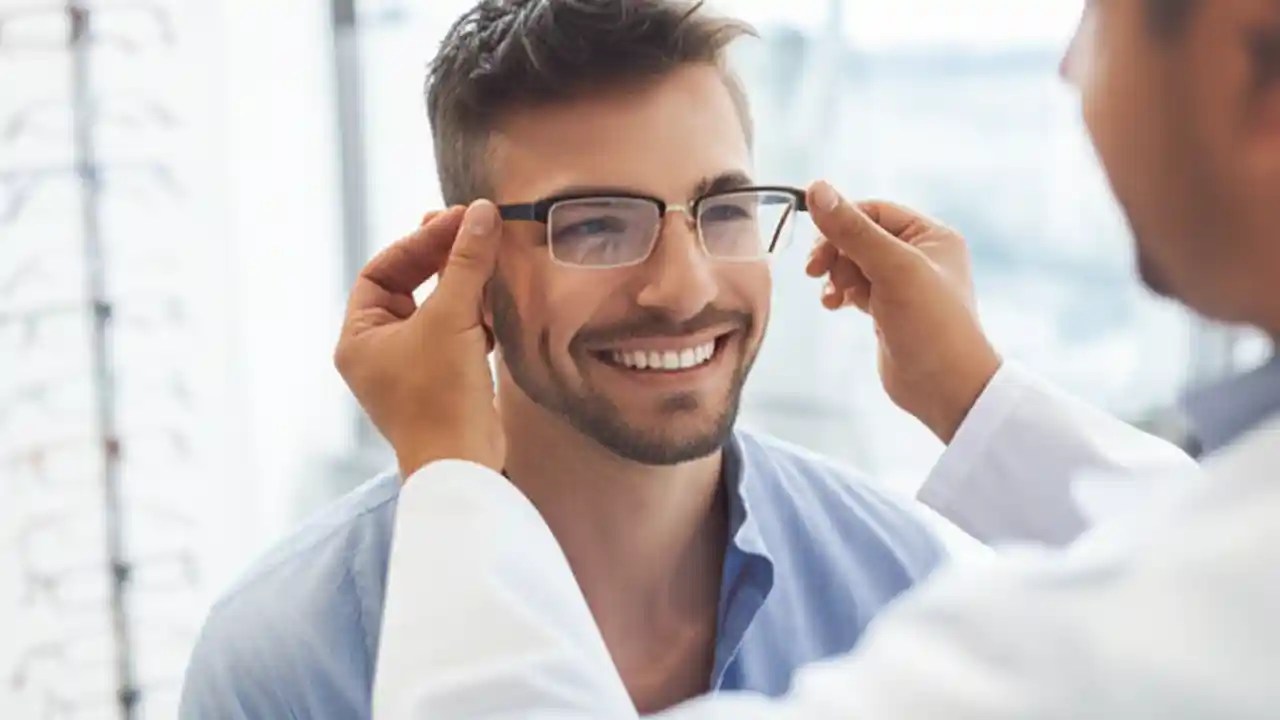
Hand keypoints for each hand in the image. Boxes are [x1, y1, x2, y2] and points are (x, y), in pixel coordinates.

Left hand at [334, 201, 504, 477]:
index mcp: (359, 337)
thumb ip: (467, 262)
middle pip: (409, 287)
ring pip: (437, 311)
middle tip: (475, 230)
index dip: (420, 242)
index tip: (459, 222)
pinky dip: (477, 317)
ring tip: (493, 260)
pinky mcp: (442, 385)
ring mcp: (410, 371)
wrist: (463, 467)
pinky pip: (456, 336)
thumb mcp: (453, 318)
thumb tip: (483, 212)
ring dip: (464, 286)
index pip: (382, 270)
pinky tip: (499, 305)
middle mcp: (377, 353)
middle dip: (442, 260)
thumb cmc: (441, 396)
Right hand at [804, 181, 1000, 442]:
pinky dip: (839, 293)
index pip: (874, 211)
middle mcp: (920, 256)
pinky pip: (855, 288)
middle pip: (860, 236)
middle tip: (815, 270)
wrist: (946, 389)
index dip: (842, 221)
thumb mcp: (892, 269)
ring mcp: (903, 285)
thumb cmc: (931, 325)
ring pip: (854, 263)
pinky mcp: (888, 311)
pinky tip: (833, 305)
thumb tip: (816, 188)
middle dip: (835, 251)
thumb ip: (853, 230)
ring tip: (830, 295)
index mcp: (931, 236)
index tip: (815, 240)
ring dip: (835, 274)